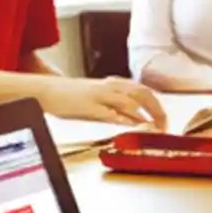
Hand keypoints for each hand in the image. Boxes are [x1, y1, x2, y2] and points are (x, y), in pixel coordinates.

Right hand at [41, 77, 166, 128]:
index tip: (164, 121)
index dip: (157, 106)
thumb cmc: (71, 97)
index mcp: (114, 84)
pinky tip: (132, 126)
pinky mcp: (88, 105)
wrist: (46, 90)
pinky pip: (109, 111)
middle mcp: (110, 86)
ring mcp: (99, 95)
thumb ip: (116, 108)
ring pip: (130, 101)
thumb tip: (135, 121)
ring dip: (145, 115)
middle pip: (142, 94)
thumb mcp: (98, 99)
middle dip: (157, 110)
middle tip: (165, 126)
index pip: (143, 91)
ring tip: (154, 128)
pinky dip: (123, 119)